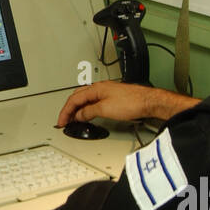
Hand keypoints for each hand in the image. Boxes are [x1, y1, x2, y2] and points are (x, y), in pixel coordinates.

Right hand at [56, 81, 199, 126]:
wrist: (148, 101)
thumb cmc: (132, 102)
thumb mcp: (105, 109)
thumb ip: (89, 112)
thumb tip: (79, 115)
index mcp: (95, 88)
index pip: (74, 99)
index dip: (65, 111)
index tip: (61, 121)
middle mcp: (99, 88)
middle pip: (78, 97)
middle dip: (69, 109)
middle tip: (64, 120)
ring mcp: (106, 92)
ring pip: (85, 100)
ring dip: (78, 109)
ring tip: (74, 119)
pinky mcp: (112, 98)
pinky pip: (93, 102)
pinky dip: (87, 109)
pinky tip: (88, 115)